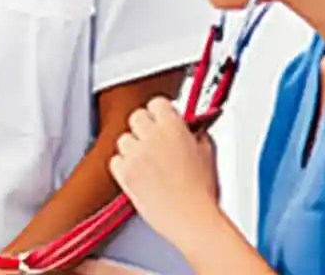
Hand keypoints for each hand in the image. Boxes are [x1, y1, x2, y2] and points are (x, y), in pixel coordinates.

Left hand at [109, 97, 220, 245]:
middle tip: (155, 141)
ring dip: (133, 147)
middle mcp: (151, 136)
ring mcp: (135, 154)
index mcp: (173, 126)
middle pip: (137, 117)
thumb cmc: (203, 193)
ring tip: (148, 162)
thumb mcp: (208, 154)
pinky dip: (123, 166)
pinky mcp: (124, 173)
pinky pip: (115, 161)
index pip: (157, 103)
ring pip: (123, 139)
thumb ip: (197, 134)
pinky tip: (139, 174)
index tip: (164, 120)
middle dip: (145, 127)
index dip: (161, 112)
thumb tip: (192, 128)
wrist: (193, 220)